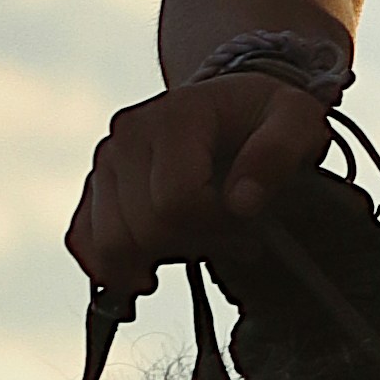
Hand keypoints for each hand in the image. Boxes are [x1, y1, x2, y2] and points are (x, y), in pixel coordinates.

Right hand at [64, 71, 339, 294]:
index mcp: (174, 116)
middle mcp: (127, 134)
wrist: (233, 106)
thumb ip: (277, 153)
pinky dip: (111, 267)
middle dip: (193, 245)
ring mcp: (105, 161)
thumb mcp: (296, 120)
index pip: (176, 202)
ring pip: (110, 244)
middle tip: (231, 238)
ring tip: (199, 244)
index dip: (216, 228)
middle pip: (142, 228)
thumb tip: (242, 203)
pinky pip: (83, 239)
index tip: (247, 223)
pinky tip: (147, 273)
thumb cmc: (266, 117)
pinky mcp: (95, 187)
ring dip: (157, 259)